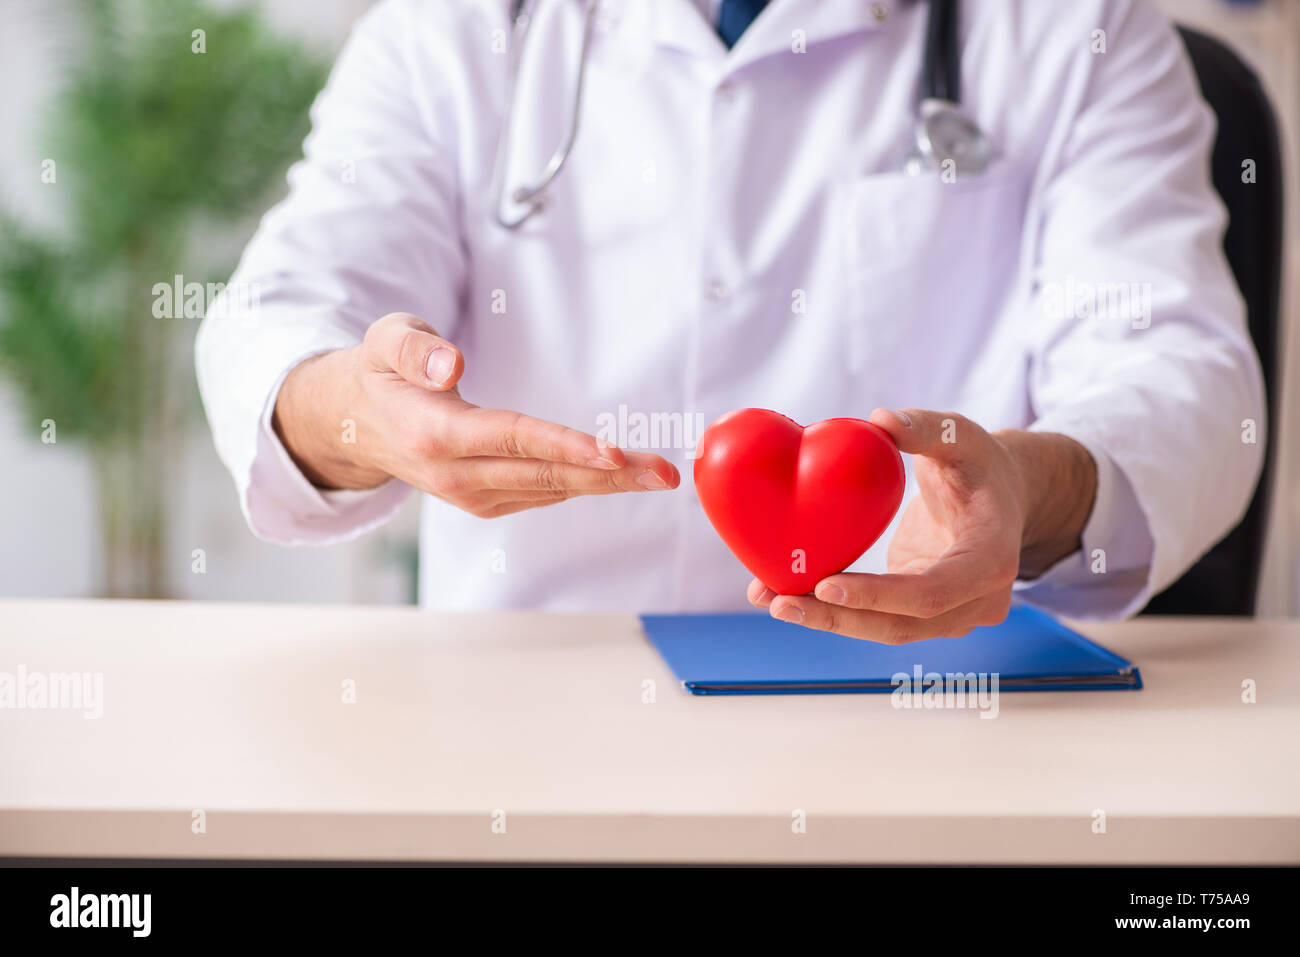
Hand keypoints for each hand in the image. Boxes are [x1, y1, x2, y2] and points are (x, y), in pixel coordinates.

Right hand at [272, 312, 679, 516]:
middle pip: (545, 474)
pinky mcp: (485, 502)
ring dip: (608, 483)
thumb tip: (451, 364)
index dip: (566, 446)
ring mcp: (471, 496)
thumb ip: (416, 348)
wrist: (353, 424)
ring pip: (552, 488)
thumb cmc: (379, 372)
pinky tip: (618, 476)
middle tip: (664, 473)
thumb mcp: (385, 339)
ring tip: (658, 474)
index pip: (512, 439)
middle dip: (610, 475)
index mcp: (434, 434)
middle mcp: (455, 475)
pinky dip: (583, 484)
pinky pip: (543, 492)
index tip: (614, 452)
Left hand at [748, 408, 1096, 642]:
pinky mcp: (918, 614)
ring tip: (767, 599)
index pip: (934, 592)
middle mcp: (975, 602)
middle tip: (779, 602)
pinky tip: (778, 593)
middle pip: (902, 625)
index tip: (825, 586)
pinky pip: (873, 617)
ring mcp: (948, 616)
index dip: (880, 596)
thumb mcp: (962, 436)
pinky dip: (829, 610)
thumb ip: (926, 428)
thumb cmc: (979, 463)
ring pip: (884, 630)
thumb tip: (881, 420)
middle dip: (838, 618)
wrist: (1000, 498)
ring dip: (824, 619)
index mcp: (992, 560)